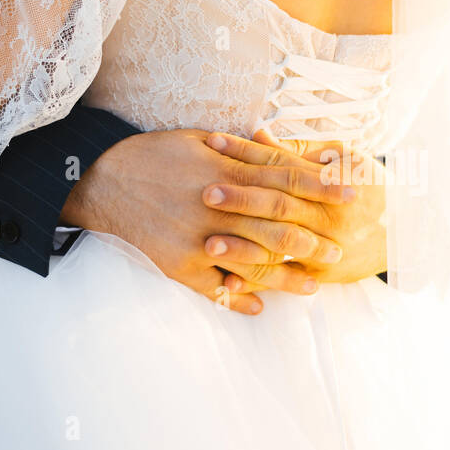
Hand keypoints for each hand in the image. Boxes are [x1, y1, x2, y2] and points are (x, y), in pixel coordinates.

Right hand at [61, 129, 350, 314]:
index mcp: (225, 172)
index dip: (321, 188)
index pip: (285, 180)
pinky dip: (238, 301)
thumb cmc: (152, 155)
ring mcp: (197, 240)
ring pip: (254, 263)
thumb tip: (279, 147)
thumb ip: (240, 151)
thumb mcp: (197, 141)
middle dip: (314, 238)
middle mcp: (216, 208)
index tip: (351, 195)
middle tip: (340, 249)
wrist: (98, 181)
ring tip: (314, 285)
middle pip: (278, 226)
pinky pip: (214, 290)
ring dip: (287, 277)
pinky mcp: (177, 266)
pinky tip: (260, 308)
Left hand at [203, 130, 386, 287]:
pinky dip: (257, 282)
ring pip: (280, 247)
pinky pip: (286, 280)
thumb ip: (301, 151)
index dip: (247, 153)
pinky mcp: (322, 276)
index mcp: (331, 182)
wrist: (406, 234)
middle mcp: (328, 216)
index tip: (214, 143)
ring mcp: (325, 248)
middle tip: (205, 192)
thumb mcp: (346, 160)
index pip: (282, 165)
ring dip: (242, 247)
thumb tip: (258, 136)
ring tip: (208, 243)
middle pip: (279, 205)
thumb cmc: (370, 188)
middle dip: (241, 199)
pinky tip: (228, 283)